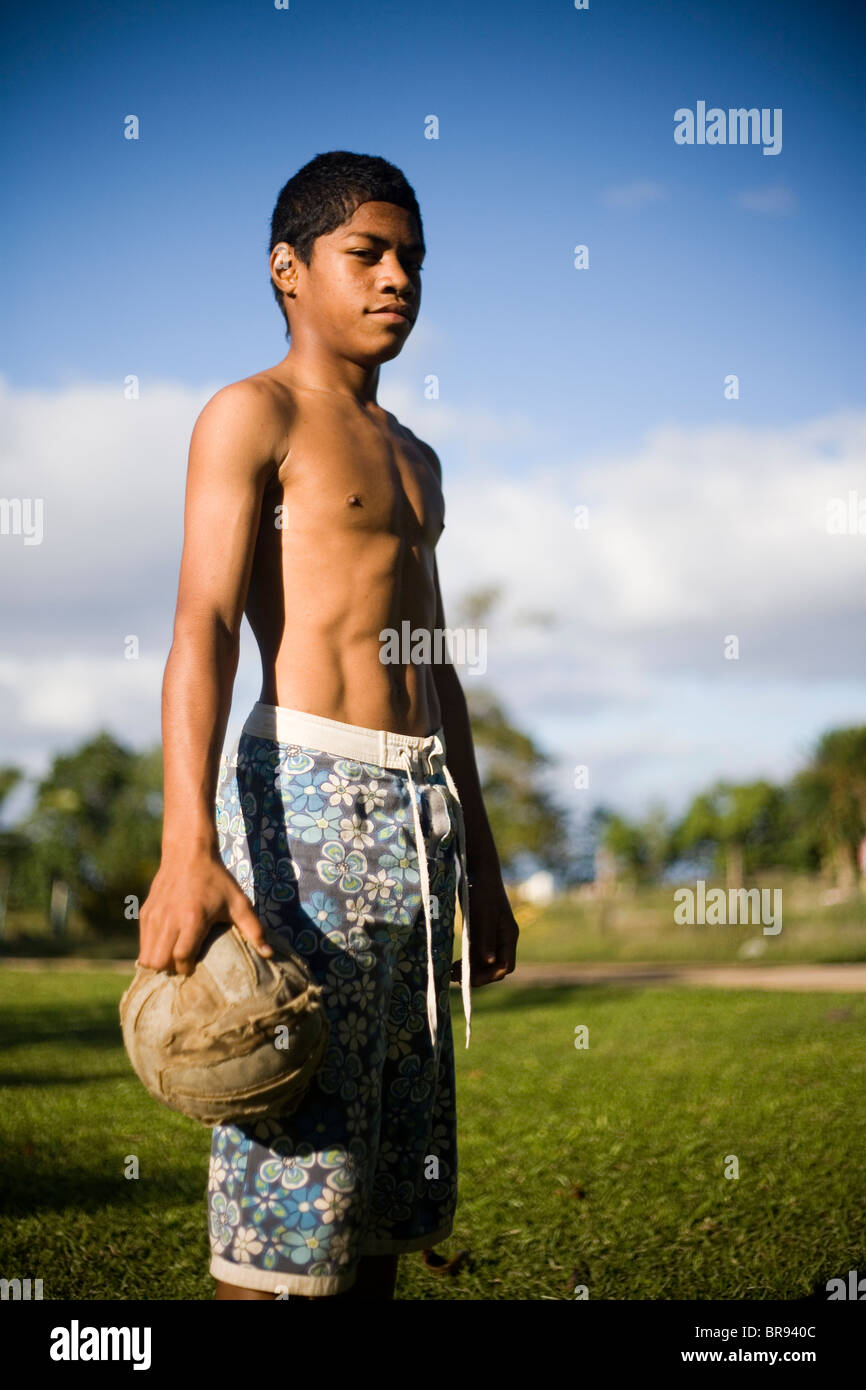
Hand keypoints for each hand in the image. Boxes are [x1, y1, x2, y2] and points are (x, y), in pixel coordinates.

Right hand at [138, 850, 272, 975]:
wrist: (188, 853)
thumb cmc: (217, 879)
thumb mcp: (239, 903)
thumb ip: (254, 930)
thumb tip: (270, 954)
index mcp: (193, 918)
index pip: (181, 957)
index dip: (188, 968)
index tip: (196, 967)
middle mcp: (170, 919)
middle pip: (159, 962)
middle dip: (171, 969)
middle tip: (184, 963)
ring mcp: (154, 916)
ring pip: (146, 956)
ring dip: (159, 961)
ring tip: (174, 957)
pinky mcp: (145, 913)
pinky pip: (142, 943)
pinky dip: (151, 949)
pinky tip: (166, 945)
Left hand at [450, 876, 518, 987]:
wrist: (479, 870)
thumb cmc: (482, 890)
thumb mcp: (482, 914)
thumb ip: (485, 938)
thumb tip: (488, 963)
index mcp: (508, 935)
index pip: (505, 965)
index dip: (489, 975)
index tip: (469, 979)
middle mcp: (503, 938)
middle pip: (494, 967)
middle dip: (478, 976)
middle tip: (456, 978)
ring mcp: (493, 935)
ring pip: (484, 962)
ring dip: (470, 970)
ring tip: (450, 973)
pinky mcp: (482, 931)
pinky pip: (476, 953)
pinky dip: (466, 961)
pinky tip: (453, 964)